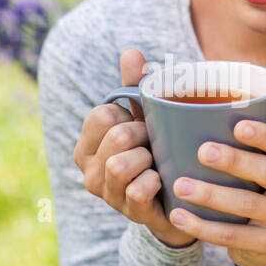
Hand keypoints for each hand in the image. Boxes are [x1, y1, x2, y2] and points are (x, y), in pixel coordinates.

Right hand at [74, 47, 195, 248]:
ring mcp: (106, 194)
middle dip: (144, 135)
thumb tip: (131, 52)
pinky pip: (139, 189)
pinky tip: (162, 182)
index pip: (102, 114)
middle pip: (116, 137)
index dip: (129, 115)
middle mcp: (88, 170)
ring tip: (157, 163)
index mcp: (87, 144)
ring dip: (149, 159)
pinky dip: (156, 182)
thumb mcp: (145, 119)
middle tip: (155, 144)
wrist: (177, 201)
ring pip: (121, 164)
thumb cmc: (156, 153)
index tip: (141, 124)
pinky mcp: (128, 213)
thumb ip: (135, 87)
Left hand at [167, 119, 265, 265]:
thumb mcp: (261, 158)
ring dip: (211, 195)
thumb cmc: (255, 183)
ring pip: (247, 204)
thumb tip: (252, 83)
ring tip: (180, 185)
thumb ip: (254, 129)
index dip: (264, 135)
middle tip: (202, 151)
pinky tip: (178, 216)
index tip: (237, 126)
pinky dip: (202, 226)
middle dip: (234, 161)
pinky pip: (233, 235)